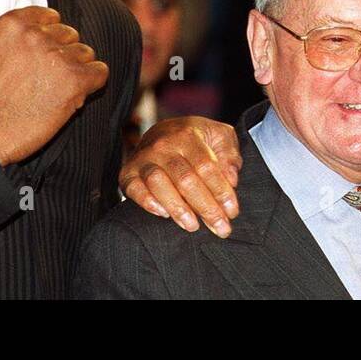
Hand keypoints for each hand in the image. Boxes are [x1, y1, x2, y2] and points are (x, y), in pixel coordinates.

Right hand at [0, 6, 108, 165]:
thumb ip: (6, 36)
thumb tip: (27, 29)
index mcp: (13, 24)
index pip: (51, 16)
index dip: (51, 36)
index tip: (47, 51)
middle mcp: (36, 35)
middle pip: (70, 35)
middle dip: (63, 55)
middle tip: (49, 77)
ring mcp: (56, 56)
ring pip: (86, 53)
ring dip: (77, 70)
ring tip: (56, 90)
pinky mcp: (74, 80)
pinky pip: (100, 72)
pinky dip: (92, 84)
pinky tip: (76, 94)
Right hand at [120, 116, 241, 237]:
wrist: (162, 132)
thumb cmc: (196, 139)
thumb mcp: (219, 136)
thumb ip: (229, 154)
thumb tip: (231, 179)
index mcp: (188, 135)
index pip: (206, 166)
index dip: (221, 191)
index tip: (232, 212)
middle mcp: (163, 145)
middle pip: (185, 179)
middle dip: (205, 207)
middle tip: (220, 228)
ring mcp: (143, 158)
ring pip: (158, 184)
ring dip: (177, 208)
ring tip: (193, 226)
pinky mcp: (127, 172)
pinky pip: (133, 189)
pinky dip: (147, 202)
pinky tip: (164, 215)